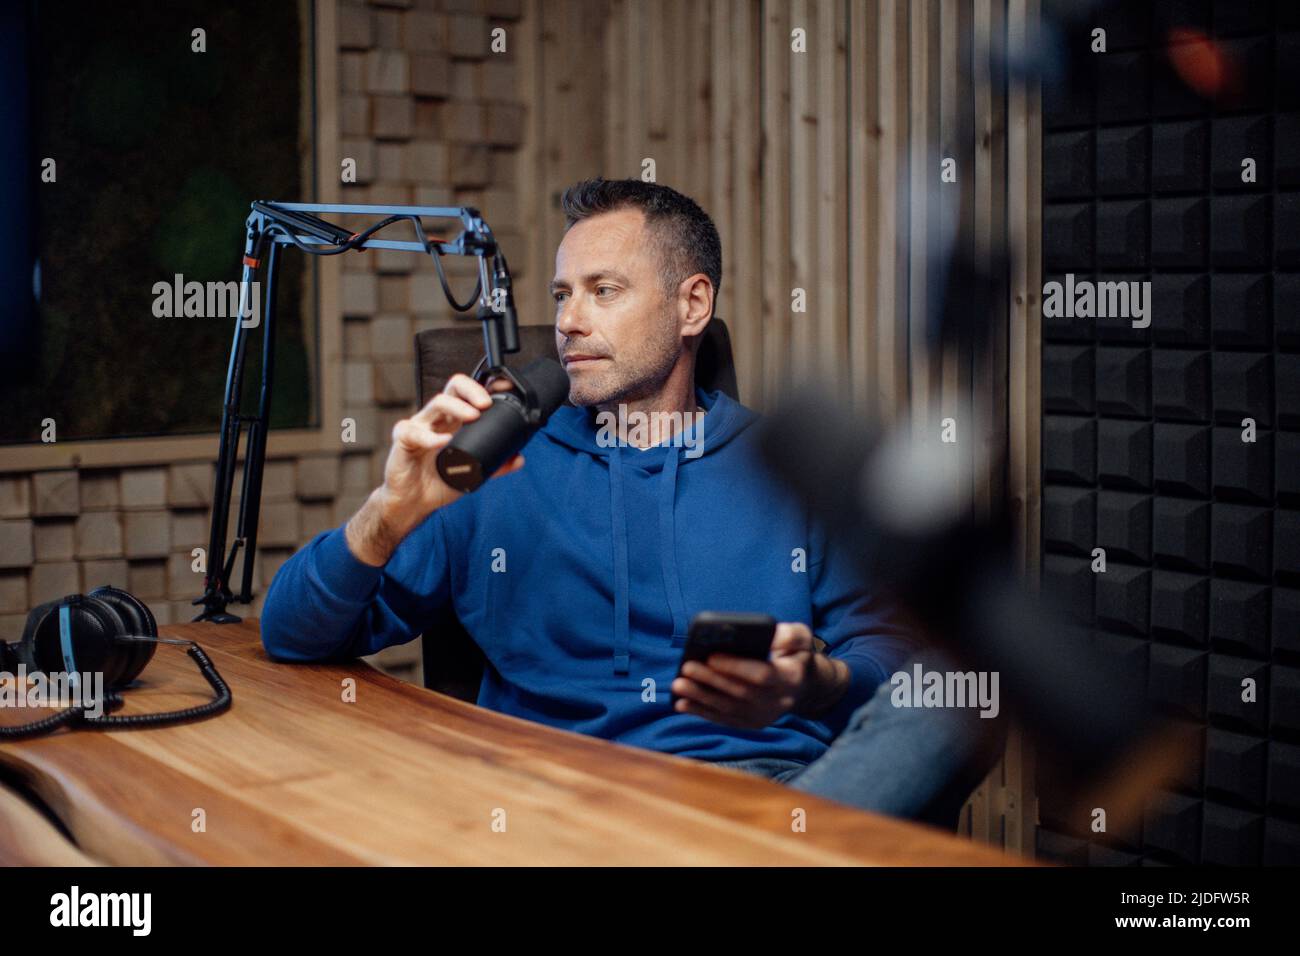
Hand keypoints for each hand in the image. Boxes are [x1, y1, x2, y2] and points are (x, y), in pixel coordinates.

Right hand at [346, 373, 524, 565]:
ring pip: (436, 403)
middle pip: (453, 389)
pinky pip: (414, 432)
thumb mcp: (472, 473)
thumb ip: (495, 465)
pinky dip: (430, 436)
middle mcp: (438, 419)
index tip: (502, 391)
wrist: (413, 502)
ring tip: (473, 416)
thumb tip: (519, 458)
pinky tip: (443, 442)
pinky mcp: (403, 440)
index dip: (484, 389)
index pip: (469, 394)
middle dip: (471, 390)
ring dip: (457, 407)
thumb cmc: (439, 482)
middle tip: (486, 403)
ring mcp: (420, 426)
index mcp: (454, 422)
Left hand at [671, 622, 845, 728]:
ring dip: (700, 698)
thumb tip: (770, 635)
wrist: (802, 686)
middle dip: (711, 681)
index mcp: (790, 678)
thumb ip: (789, 634)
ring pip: (728, 709)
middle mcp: (778, 702)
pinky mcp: (751, 724)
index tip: (711, 656)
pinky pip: (724, 719)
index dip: (736, 667)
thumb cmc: (795, 654)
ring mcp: (764, 716)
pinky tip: (681, 704)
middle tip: (686, 668)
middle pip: (739, 693)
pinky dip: (701, 712)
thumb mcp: (801, 638)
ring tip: (677, 685)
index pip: (762, 675)